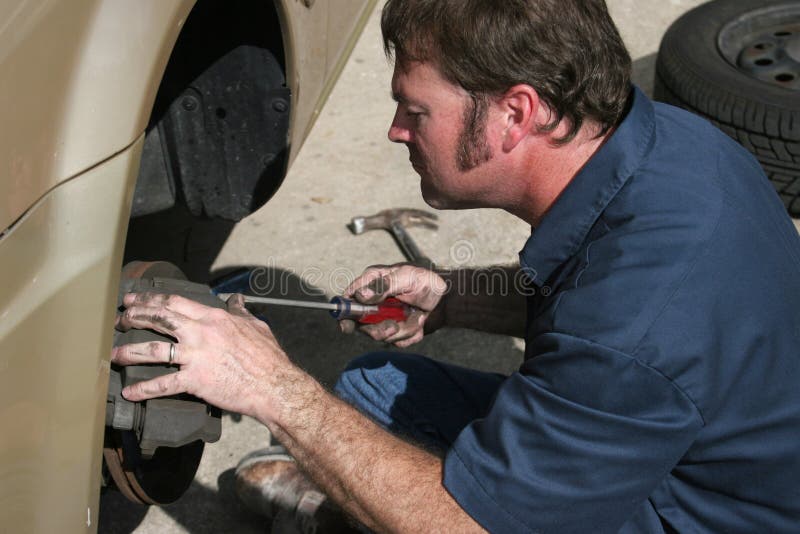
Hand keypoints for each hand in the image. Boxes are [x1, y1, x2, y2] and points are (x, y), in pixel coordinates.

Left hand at [111, 292, 294, 422]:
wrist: (275, 385)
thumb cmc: (269, 358)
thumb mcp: (257, 326)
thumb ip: (241, 312)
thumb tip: (237, 300)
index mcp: (214, 318)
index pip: (176, 302)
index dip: (151, 299)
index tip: (134, 299)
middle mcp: (201, 333)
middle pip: (160, 319)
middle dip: (134, 316)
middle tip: (118, 319)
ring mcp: (197, 356)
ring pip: (154, 350)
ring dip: (130, 351)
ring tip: (113, 354)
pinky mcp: (195, 381)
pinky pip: (164, 384)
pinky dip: (144, 389)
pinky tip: (129, 393)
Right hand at [340, 264, 446, 346]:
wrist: (447, 299)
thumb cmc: (427, 281)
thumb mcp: (406, 277)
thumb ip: (383, 286)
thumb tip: (360, 295)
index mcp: (371, 284)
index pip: (348, 299)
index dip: (344, 313)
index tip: (347, 325)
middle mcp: (374, 302)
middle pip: (360, 324)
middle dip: (378, 329)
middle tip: (392, 327)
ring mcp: (384, 318)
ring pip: (380, 335)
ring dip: (401, 330)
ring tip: (418, 318)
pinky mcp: (396, 330)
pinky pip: (396, 341)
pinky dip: (410, 334)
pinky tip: (420, 323)